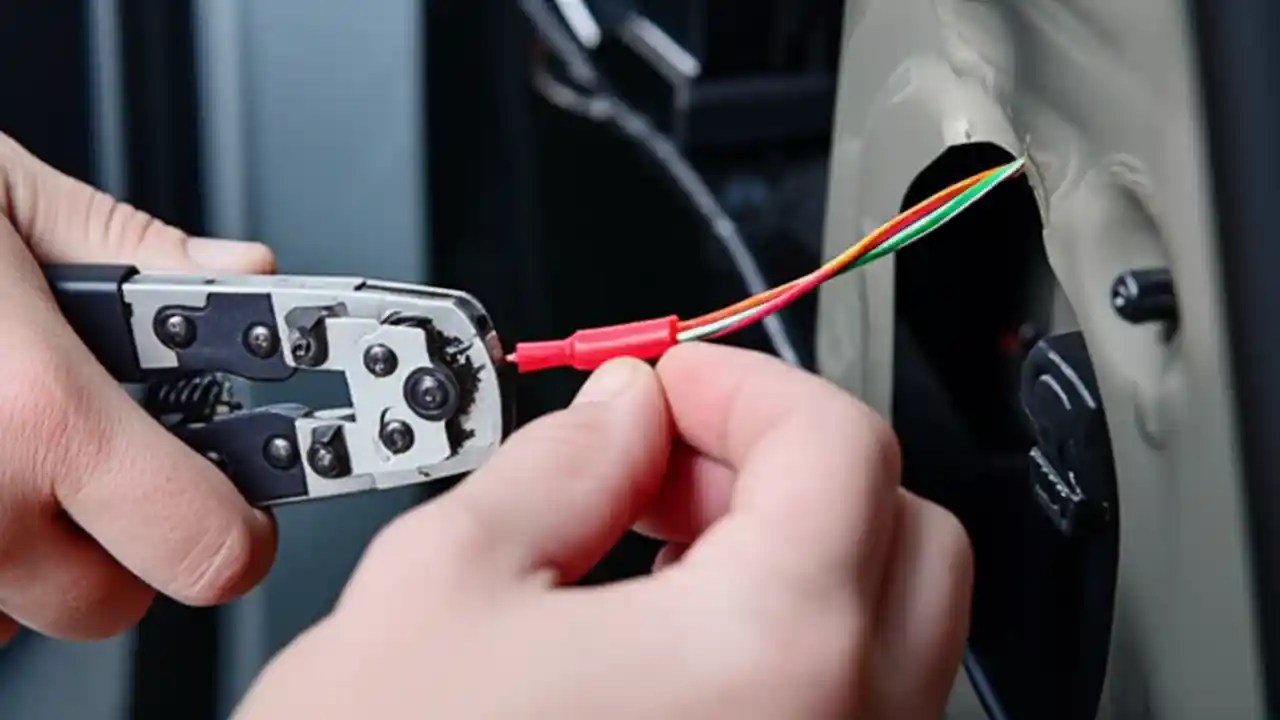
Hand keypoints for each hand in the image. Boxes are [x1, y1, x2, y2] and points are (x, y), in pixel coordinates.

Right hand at [0, 133, 277, 642]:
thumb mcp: (5, 198)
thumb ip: (138, 253)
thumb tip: (244, 282)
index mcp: (38, 415)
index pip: (206, 550)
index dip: (235, 531)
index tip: (241, 508)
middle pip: (110, 602)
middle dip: (123, 540)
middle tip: (97, 458)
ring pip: (10, 613)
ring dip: (20, 548)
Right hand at [234, 344, 972, 718]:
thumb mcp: (442, 587)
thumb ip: (560, 467)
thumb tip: (622, 413)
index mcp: (770, 653)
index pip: (840, 445)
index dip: (744, 383)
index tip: (671, 385)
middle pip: (901, 529)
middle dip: (784, 465)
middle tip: (668, 465)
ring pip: (889, 625)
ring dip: (790, 551)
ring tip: (655, 556)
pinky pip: (850, 704)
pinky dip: (785, 641)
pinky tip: (667, 645)